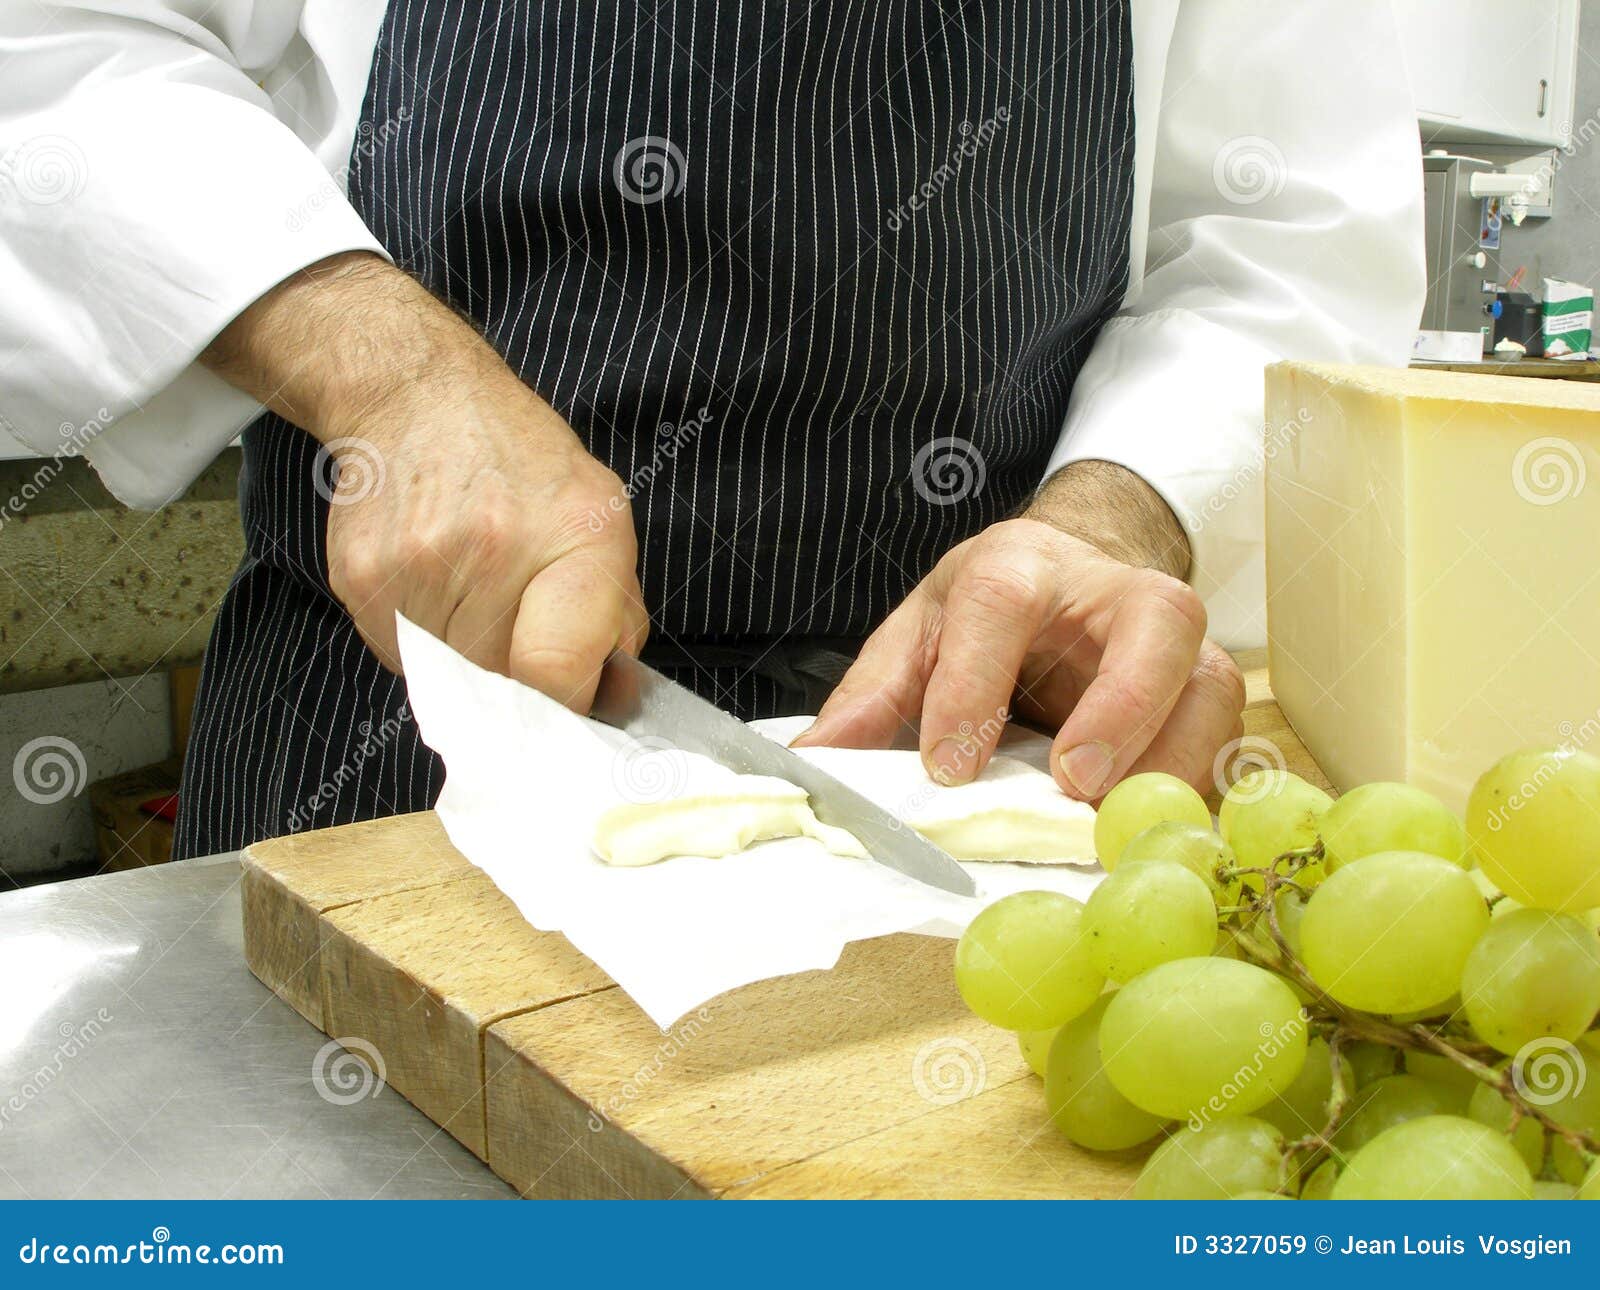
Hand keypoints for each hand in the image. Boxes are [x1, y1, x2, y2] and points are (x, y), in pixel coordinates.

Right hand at [202, 253, 646, 708]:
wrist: (419, 397)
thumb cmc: (524, 465)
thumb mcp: (602, 519)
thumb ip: (616, 616)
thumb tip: (607, 699)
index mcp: (576, 537)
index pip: (555, 674)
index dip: (563, 705)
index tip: (566, 700)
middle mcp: (495, 548)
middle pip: (503, 685)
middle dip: (519, 674)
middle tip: (519, 623)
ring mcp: (419, 564)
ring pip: (451, 677)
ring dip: (467, 657)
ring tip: (475, 591)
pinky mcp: (362, 578)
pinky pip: (403, 654)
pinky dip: (424, 638)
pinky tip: (436, 583)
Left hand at [793, 464, 1243, 798]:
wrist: (1070, 580)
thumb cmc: (990, 613)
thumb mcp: (919, 633)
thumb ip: (872, 695)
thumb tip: (813, 765)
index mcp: (1022, 565)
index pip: (1001, 605)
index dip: (974, 685)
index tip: (947, 767)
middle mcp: (1115, 591)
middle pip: (1153, 621)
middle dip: (1122, 705)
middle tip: (1074, 783)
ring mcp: (1178, 641)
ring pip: (1210, 686)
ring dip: (1172, 764)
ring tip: (1114, 830)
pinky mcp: (1210, 691)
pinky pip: (1226, 744)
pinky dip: (1192, 795)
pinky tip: (1148, 838)